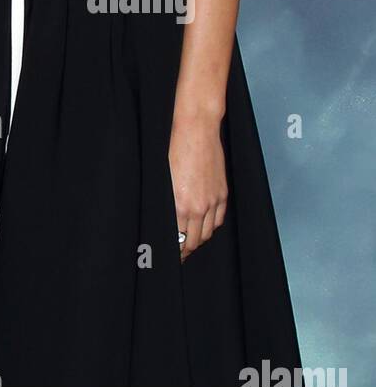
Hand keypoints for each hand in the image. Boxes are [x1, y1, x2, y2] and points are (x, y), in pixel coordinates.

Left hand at [169, 111, 227, 260]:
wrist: (196, 131)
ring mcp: (213, 201)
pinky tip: (205, 226)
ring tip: (191, 241)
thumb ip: (167, 202)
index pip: (178, 238)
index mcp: (179, 205)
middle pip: (194, 240)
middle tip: (179, 253)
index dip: (174, 249)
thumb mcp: (163, 178)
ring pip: (208, 232)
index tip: (170, 254)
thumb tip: (168, 219)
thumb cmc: (174, 150)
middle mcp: (198, 207)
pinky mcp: (222, 193)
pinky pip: (218, 219)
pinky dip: (212, 226)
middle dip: (186, 249)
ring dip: (199, 239)